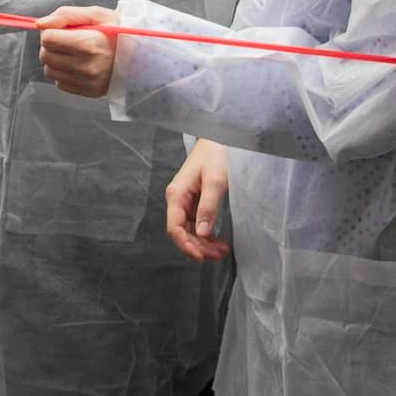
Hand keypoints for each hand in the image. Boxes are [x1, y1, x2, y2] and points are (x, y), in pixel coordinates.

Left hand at [36, 6, 119, 97]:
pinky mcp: (88, 92)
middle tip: (68, 41)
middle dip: (52, 46)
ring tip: (73, 53)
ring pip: (49, 71)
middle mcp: (87, 66)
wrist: (140, 54)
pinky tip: (78, 65)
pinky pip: (59, 84)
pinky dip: (64, 74)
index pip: (48, 38)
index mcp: (89, 43)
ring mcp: (87, 82)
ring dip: (55, 60)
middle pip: (45, 55)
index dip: (52, 31)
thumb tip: (40, 24)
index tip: (64, 30)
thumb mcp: (96, 14)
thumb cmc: (118, 31)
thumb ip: (65, 15)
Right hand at [166, 140, 232, 262]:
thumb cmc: (215, 156)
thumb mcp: (215, 181)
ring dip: (203, 244)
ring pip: (189, 231)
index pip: (174, 228)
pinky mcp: (193, 202)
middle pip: (181, 232)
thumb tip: (202, 234)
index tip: (202, 256)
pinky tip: (217, 241)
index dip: (186, 245)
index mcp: (176, 195)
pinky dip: (205, 235)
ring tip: (221, 251)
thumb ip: (208, 207)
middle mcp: (177, 200)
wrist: (217, 139)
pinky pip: (195, 224)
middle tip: (219, 255)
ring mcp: (184, 202)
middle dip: (198, 247)